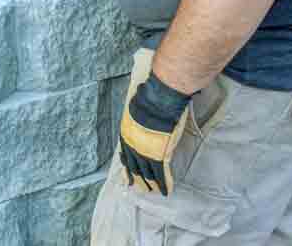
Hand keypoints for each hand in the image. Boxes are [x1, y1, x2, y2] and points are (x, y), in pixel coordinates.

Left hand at [119, 71, 191, 195]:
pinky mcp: (159, 157)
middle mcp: (133, 146)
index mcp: (126, 134)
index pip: (125, 154)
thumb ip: (137, 115)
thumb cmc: (149, 99)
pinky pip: (161, 175)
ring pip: (147, 174)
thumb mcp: (136, 108)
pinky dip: (164, 184)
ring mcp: (145, 153)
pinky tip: (166, 190)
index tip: (126, 174)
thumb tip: (140, 108)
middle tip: (139, 188)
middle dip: (137, 179)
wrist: (159, 101)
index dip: (126, 166)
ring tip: (154, 192)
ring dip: (150, 185)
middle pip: (134, 167)